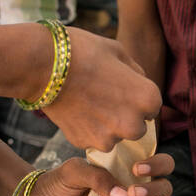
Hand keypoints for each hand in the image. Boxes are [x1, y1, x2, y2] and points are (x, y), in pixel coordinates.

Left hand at [26, 153, 174, 195]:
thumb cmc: (57, 185)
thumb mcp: (74, 172)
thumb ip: (98, 178)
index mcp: (124, 170)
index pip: (155, 164)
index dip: (156, 165)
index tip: (138, 169)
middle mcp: (131, 191)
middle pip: (163, 187)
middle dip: (157, 188)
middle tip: (135, 192)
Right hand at [39, 29, 162, 151]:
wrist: (42, 65)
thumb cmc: (83, 52)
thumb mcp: (119, 52)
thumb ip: (136, 73)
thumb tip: (140, 84)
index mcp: (147, 99)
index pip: (152, 107)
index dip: (137, 97)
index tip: (120, 87)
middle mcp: (132, 124)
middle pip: (136, 128)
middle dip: (125, 117)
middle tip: (105, 98)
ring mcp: (108, 138)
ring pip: (114, 136)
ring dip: (106, 125)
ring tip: (88, 103)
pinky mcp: (85, 143)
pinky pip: (92, 139)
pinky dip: (87, 129)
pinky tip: (75, 110)